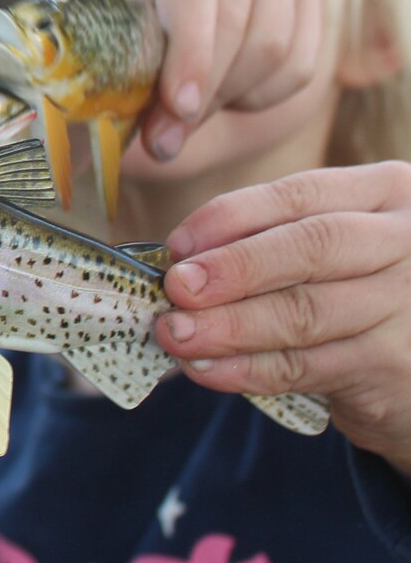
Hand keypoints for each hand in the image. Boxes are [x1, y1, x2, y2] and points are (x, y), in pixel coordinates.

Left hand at [40, 0, 322, 160]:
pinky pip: (301, 63)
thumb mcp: (68, 4)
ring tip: (176, 125)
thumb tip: (53, 124)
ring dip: (224, 100)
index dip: (188, 49)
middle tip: (161, 145)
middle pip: (237, 20)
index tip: (174, 106)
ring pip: (273, 46)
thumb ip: (62, 40)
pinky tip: (214, 102)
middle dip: (199, 94)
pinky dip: (258, 98)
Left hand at [155, 162, 410, 473]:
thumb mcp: (332, 252)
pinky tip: (206, 368)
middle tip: (175, 289)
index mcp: (386, 194)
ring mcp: (408, 304)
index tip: (177, 245)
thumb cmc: (356, 296)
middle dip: (233, 269)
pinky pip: (306, 366)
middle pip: (311, 247)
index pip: (300, 194)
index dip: (231, 217)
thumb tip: (179, 263)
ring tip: (177, 334)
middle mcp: (406, 241)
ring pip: (304, 312)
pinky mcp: (395, 366)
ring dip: (228, 326)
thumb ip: (269, 244)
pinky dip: (247, 368)